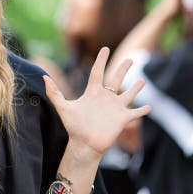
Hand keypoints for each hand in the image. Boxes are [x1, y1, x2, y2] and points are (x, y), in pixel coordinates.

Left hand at [44, 47, 150, 161]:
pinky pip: (135, 113)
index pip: (98, 72)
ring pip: (128, 95)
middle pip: (116, 80)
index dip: (101, 60)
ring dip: (136, 88)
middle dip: (123, 70)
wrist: (84, 144)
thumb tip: (43, 76)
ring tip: (142, 81)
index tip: (105, 49)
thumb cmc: (73, 126)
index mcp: (93, 93)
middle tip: (130, 59)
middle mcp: (105, 98)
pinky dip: (142, 110)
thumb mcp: (63, 107)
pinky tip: (149, 107)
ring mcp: (115, 108)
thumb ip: (54, 92)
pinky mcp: (122, 119)